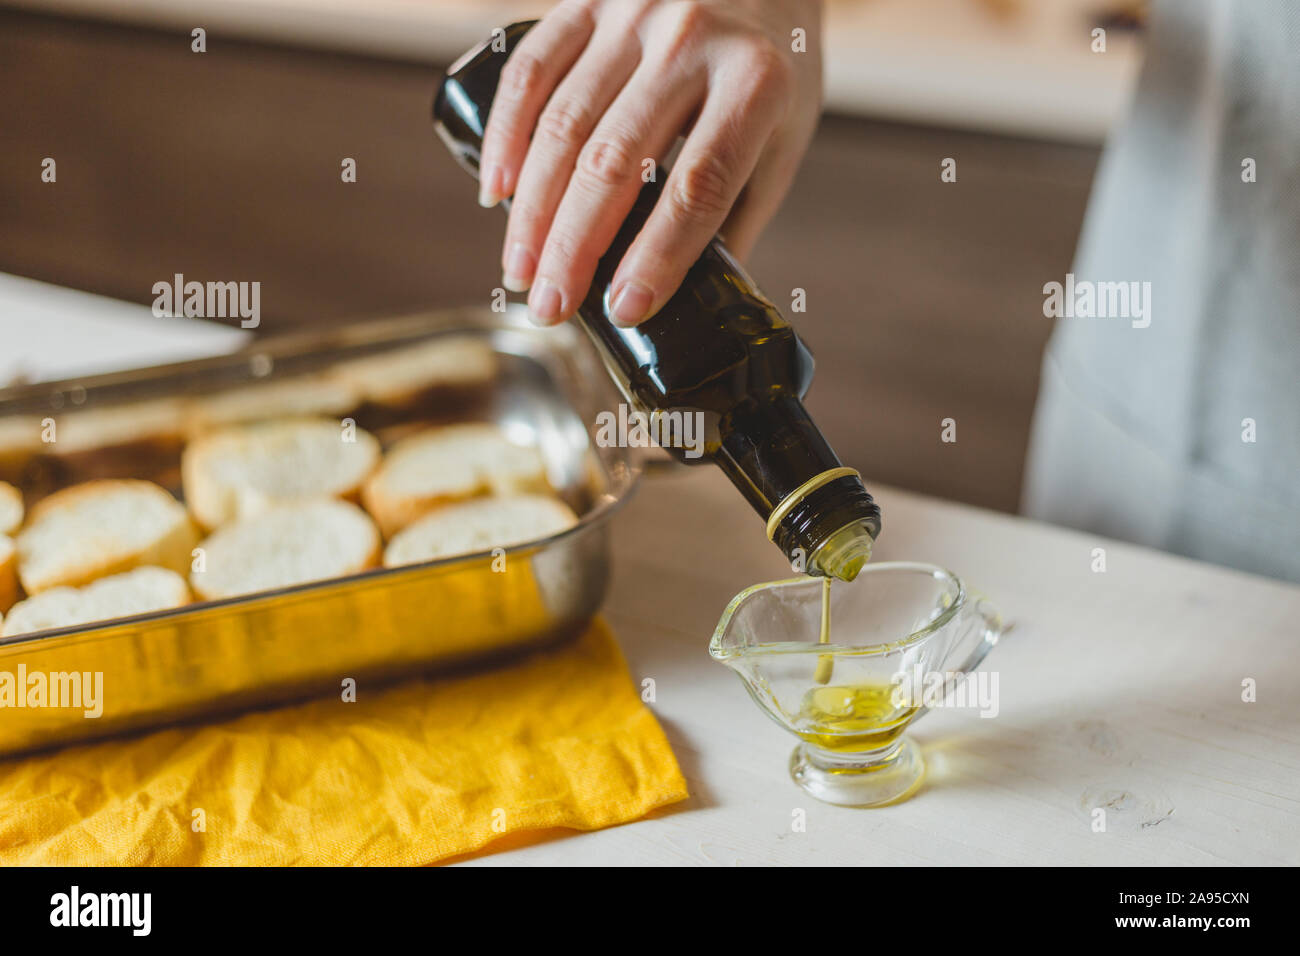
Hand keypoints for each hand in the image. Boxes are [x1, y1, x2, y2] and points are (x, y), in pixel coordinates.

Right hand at [478, 0, 823, 325]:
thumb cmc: (773, 64)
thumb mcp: (784, 136)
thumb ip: (738, 211)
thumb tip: (690, 298)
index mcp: (757, 82)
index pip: (699, 185)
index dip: (659, 255)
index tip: (626, 309)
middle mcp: (692, 40)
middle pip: (616, 161)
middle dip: (575, 247)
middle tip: (551, 307)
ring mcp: (635, 13)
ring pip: (564, 124)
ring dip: (533, 209)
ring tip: (521, 272)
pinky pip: (533, 70)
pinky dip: (507, 134)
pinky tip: (497, 190)